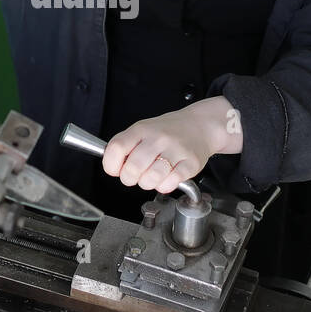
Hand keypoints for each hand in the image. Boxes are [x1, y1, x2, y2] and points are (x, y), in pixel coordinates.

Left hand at [101, 96, 243, 194]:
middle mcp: (159, 138)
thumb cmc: (168, 132)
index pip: (117, 148)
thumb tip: (113, 168)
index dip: (111, 164)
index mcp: (142, 129)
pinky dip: (165, 186)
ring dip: (147, 184)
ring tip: (151, 177)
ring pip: (151, 178)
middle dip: (129, 179)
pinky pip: (171, 183)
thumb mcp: (142, 131)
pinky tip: (166, 178)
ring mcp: (176, 150)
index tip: (115, 170)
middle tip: (134, 176)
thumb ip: (126, 146)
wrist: (199, 126)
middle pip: (133, 167)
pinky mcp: (191, 163)